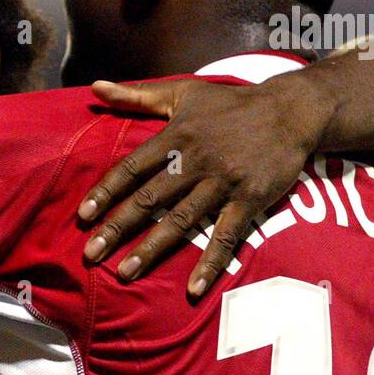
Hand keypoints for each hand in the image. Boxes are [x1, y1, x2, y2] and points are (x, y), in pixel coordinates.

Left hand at [78, 76, 330, 297]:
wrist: (290, 110)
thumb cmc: (229, 103)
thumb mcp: (182, 92)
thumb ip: (136, 95)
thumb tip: (95, 86)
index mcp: (174, 137)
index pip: (132, 168)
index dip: (106, 192)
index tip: (83, 216)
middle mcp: (194, 161)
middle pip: (150, 198)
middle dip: (118, 227)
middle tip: (90, 254)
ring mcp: (222, 182)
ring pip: (181, 220)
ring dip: (152, 248)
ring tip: (125, 272)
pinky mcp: (249, 199)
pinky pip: (226, 235)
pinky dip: (211, 262)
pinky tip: (193, 288)